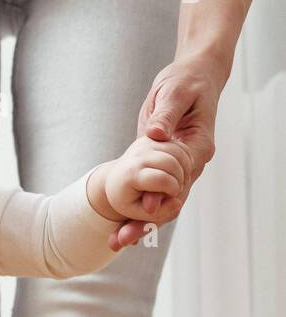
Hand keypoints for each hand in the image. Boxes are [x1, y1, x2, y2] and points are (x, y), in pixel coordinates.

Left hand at [109, 58, 221, 248]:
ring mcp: (180, 167)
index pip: (181, 179)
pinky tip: (122, 228)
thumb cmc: (185, 81)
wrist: (193, 76)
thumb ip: (166, 115)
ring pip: (163, 203)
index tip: (143, 209)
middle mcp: (192, 162)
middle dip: (148, 222)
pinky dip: (139, 211)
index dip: (162, 195)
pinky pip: (155, 193)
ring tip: (118, 241)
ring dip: (141, 223)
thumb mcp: (175, 93)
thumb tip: (156, 135)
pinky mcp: (166, 167)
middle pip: (171, 200)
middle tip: (123, 239)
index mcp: (198, 146)